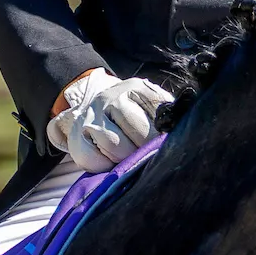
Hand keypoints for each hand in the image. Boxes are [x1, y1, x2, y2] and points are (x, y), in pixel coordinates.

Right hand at [46, 70, 173, 172]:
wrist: (94, 108)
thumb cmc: (132, 114)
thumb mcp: (150, 107)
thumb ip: (166, 117)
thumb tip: (179, 134)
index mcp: (136, 88)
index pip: (159, 112)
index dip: (164, 135)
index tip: (164, 144)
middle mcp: (111, 98)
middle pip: (140, 132)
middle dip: (146, 149)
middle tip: (147, 155)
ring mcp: (92, 116)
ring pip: (116, 146)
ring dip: (126, 159)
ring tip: (128, 158)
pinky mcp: (76, 136)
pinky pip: (92, 158)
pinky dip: (104, 166)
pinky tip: (110, 162)